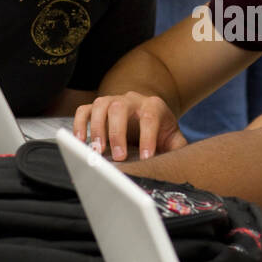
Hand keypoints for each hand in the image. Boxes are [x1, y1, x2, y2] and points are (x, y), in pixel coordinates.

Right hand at [72, 91, 187, 161]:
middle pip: (121, 107)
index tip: (146, 158)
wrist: (147, 118)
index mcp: (154, 106)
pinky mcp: (97, 108)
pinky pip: (84, 110)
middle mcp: (132, 100)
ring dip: (97, 129)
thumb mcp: (173, 139)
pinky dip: (80, 124)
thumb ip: (178, 148)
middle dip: (118, 133)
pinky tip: (80, 141)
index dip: (148, 138)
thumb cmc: (160, 133)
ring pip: (101, 105)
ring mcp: (112, 101)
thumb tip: (181, 162)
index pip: (150, 118)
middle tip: (119, 157)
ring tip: (97, 151)